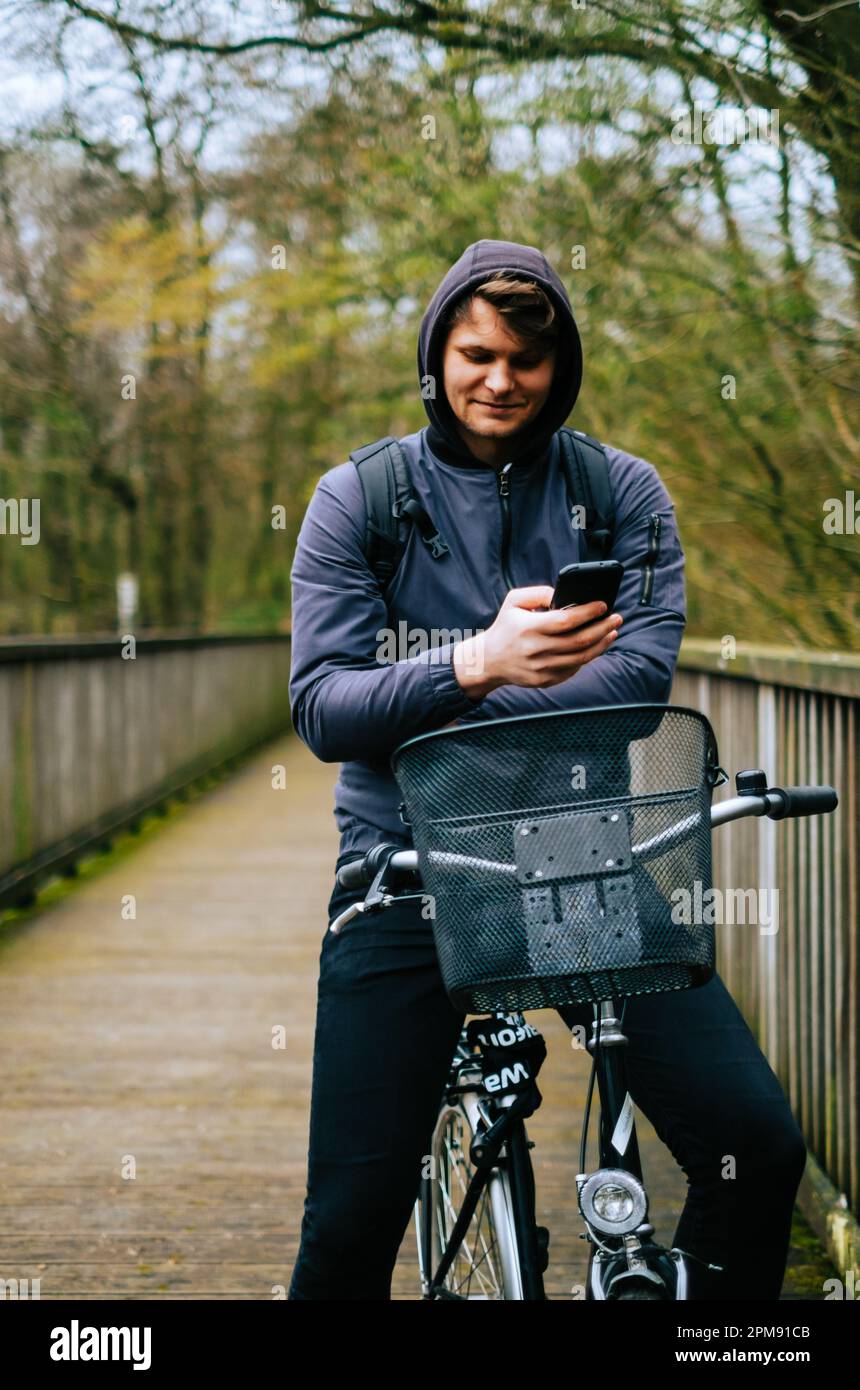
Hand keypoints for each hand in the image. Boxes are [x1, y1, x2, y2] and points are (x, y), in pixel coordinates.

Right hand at [452, 585, 621, 699]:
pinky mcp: (545, 681)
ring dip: (601, 644)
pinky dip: (588, 657)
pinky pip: (573, 669)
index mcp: (528, 628)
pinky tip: (596, 646)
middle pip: (579, 641)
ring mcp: (541, 668)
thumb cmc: (506, 626)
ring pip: (581, 658)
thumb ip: (539, 592)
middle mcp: (535, 650)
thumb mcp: (513, 601)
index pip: (566, 620)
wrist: (488, 661)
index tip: (603, 605)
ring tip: (612, 632)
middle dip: (603, 628)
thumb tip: (565, 595)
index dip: (588, 613)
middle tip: (616, 618)